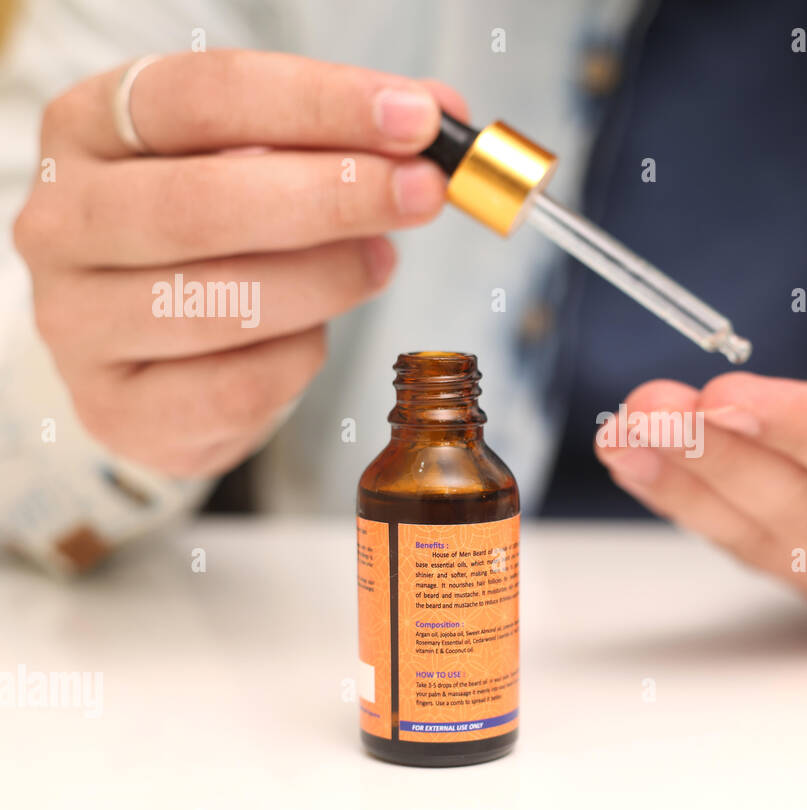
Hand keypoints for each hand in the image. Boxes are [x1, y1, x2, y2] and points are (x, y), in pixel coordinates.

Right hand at [13, 50, 463, 474]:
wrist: (155, 352)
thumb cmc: (217, 235)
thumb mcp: (260, 162)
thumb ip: (339, 134)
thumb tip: (440, 114)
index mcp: (88, 127)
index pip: (204, 97)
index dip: (321, 106)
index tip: (417, 119)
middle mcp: (61, 222)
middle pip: (204, 202)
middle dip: (336, 196)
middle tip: (422, 194)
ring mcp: (77, 323)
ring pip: (223, 301)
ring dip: (329, 280)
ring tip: (380, 263)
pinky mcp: (117, 410)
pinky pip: (239, 386)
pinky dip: (301, 358)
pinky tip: (314, 334)